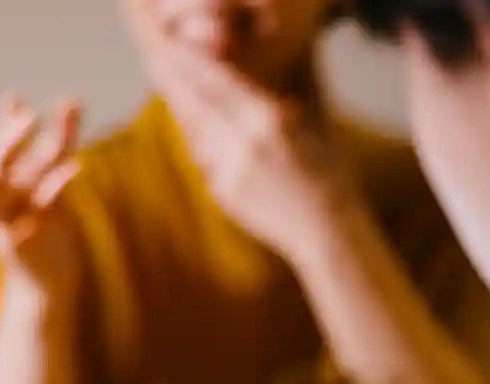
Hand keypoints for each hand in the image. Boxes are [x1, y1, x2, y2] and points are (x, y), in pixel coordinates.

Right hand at [0, 93, 82, 288]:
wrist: (45, 285)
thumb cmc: (42, 232)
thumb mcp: (41, 190)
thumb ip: (41, 150)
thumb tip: (29, 109)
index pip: (0, 151)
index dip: (8, 126)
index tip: (14, 98)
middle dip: (9, 138)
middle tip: (27, 115)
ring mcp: (6, 222)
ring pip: (17, 184)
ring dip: (33, 157)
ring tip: (48, 132)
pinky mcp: (22, 241)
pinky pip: (41, 207)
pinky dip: (55, 183)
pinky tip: (76, 164)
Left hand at [126, 0, 359, 260]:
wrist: (328, 232)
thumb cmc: (332, 173)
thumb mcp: (322, 121)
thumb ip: (304, 82)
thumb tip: (299, 48)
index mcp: (268, 119)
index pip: (214, 80)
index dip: (188, 62)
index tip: (173, 47)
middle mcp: (243, 142)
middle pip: (193, 103)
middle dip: (172, 81)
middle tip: (157, 60)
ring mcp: (229, 170)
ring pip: (193, 130)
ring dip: (182, 109)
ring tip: (173, 89)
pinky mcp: (222, 193)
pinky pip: (203, 158)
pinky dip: (200, 141)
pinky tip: (200, 131)